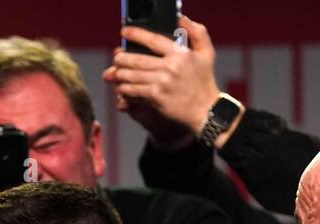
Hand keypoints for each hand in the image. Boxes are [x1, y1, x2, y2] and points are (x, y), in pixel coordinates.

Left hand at [103, 16, 231, 148]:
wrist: (204, 109)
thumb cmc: (203, 80)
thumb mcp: (206, 53)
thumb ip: (197, 33)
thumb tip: (182, 19)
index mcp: (180, 54)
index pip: (154, 40)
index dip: (136, 34)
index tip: (124, 32)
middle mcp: (170, 67)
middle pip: (137, 59)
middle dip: (121, 58)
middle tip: (116, 57)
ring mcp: (161, 82)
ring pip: (132, 75)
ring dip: (119, 74)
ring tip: (112, 73)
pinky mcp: (155, 96)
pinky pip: (133, 90)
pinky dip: (124, 88)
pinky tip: (120, 87)